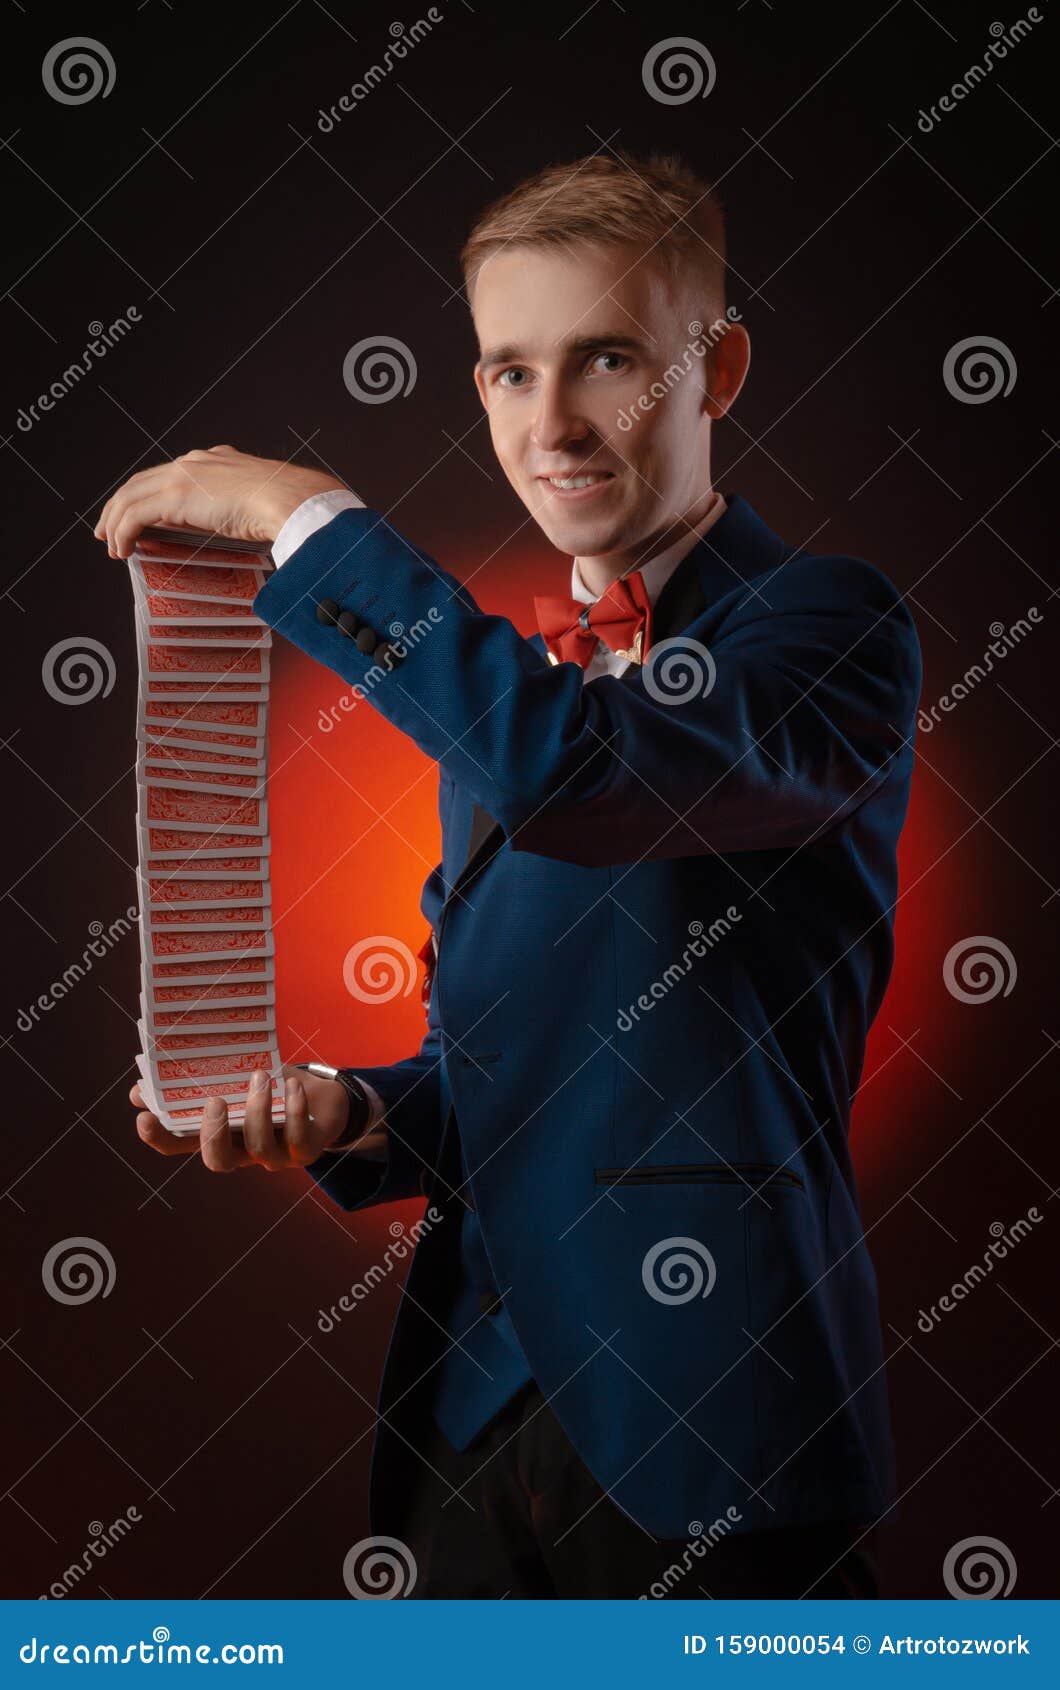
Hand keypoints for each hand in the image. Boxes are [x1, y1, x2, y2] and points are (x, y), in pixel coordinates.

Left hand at [95, 444, 347, 559]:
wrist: (291, 498)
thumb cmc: (288, 505)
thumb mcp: (260, 502)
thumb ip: (245, 509)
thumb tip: (251, 529)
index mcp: (214, 461)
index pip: (168, 475)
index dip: (147, 495)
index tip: (139, 516)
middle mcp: (193, 462)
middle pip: (141, 482)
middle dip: (119, 506)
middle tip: (109, 529)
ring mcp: (182, 476)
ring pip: (131, 496)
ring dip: (115, 521)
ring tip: (111, 544)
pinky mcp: (175, 496)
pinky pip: (135, 515)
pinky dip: (123, 532)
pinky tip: (122, 549)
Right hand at [130, 1064, 356, 1171]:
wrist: (323, 1097)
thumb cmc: (271, 1086)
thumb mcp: (232, 1077)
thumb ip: (192, 1079)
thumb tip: (140, 1088)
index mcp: (219, 1132)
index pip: (180, 1145)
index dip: (160, 1138)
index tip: (145, 1118)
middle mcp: (243, 1151)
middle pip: (218, 1161)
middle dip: (213, 1134)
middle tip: (214, 1101)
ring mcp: (275, 1155)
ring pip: (260, 1148)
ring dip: (258, 1111)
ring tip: (259, 1076)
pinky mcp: (306, 1150)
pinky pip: (299, 1139)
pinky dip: (294, 1110)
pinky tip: (291, 1085)